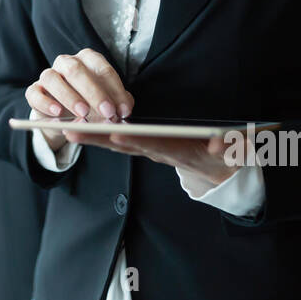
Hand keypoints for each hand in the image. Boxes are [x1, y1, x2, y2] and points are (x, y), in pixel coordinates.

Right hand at [25, 49, 132, 152]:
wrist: (64, 116)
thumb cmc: (90, 103)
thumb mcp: (107, 102)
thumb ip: (118, 103)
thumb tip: (125, 109)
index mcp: (88, 60)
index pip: (102, 69)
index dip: (115, 89)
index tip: (124, 110)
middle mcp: (66, 63)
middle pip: (77, 70)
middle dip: (94, 92)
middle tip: (107, 112)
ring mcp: (48, 75)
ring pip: (53, 78)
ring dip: (69, 96)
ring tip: (83, 113)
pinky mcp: (34, 91)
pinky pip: (35, 93)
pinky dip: (46, 103)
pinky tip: (58, 113)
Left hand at [64, 128, 252, 186]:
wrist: (218, 170)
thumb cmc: (225, 157)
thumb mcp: (233, 154)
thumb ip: (229, 148)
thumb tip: (220, 144)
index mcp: (179, 151)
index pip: (155, 145)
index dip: (136, 140)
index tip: (117, 134)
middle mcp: (158, 153)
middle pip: (126, 146)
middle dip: (99, 139)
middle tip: (73, 132)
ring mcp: (149, 152)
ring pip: (117, 145)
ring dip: (92, 139)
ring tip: (66, 130)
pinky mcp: (144, 148)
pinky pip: (118, 143)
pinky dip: (99, 137)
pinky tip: (79, 129)